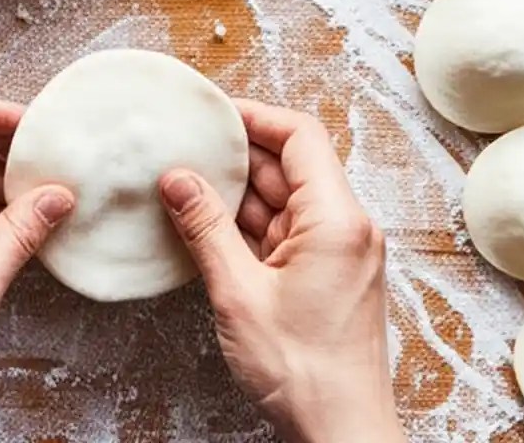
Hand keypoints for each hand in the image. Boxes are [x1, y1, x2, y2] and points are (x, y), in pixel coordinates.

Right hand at [158, 100, 405, 442]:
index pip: (300, 136)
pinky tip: (206, 228)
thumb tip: (177, 179)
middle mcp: (346, 228)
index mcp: (337, 220)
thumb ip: (205, 228)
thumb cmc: (302, 371)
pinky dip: (247, 227)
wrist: (340, 430)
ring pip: (283, 202)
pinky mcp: (326, 277)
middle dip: (235, 156)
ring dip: (237, 194)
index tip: (211, 112)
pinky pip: (284, 233)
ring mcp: (338, 254)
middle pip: (290, 166)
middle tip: (184, 148)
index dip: (254, 116)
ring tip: (183, 187)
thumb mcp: (238, 293)